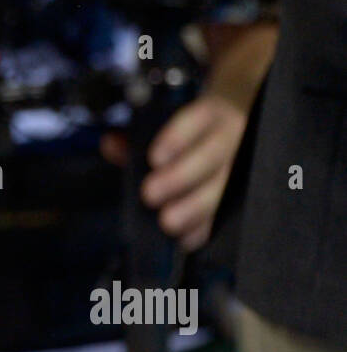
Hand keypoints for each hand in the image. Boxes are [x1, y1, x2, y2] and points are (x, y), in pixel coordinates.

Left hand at [101, 93, 247, 251]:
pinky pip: (227, 215)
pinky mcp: (241, 197)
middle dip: (180, 177)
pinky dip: (205, 229)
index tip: (155, 157)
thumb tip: (110, 144)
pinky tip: (186, 237)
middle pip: (213, 155)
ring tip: (169, 221)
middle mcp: (232, 137)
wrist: (226, 136)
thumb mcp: (162, 130)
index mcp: (211, 114)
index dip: (178, 137)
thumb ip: (135, 139)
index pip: (200, 117)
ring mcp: (241, 167)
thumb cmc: (187, 138)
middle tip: (150, 193)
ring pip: (225, 186)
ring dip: (194, 208)